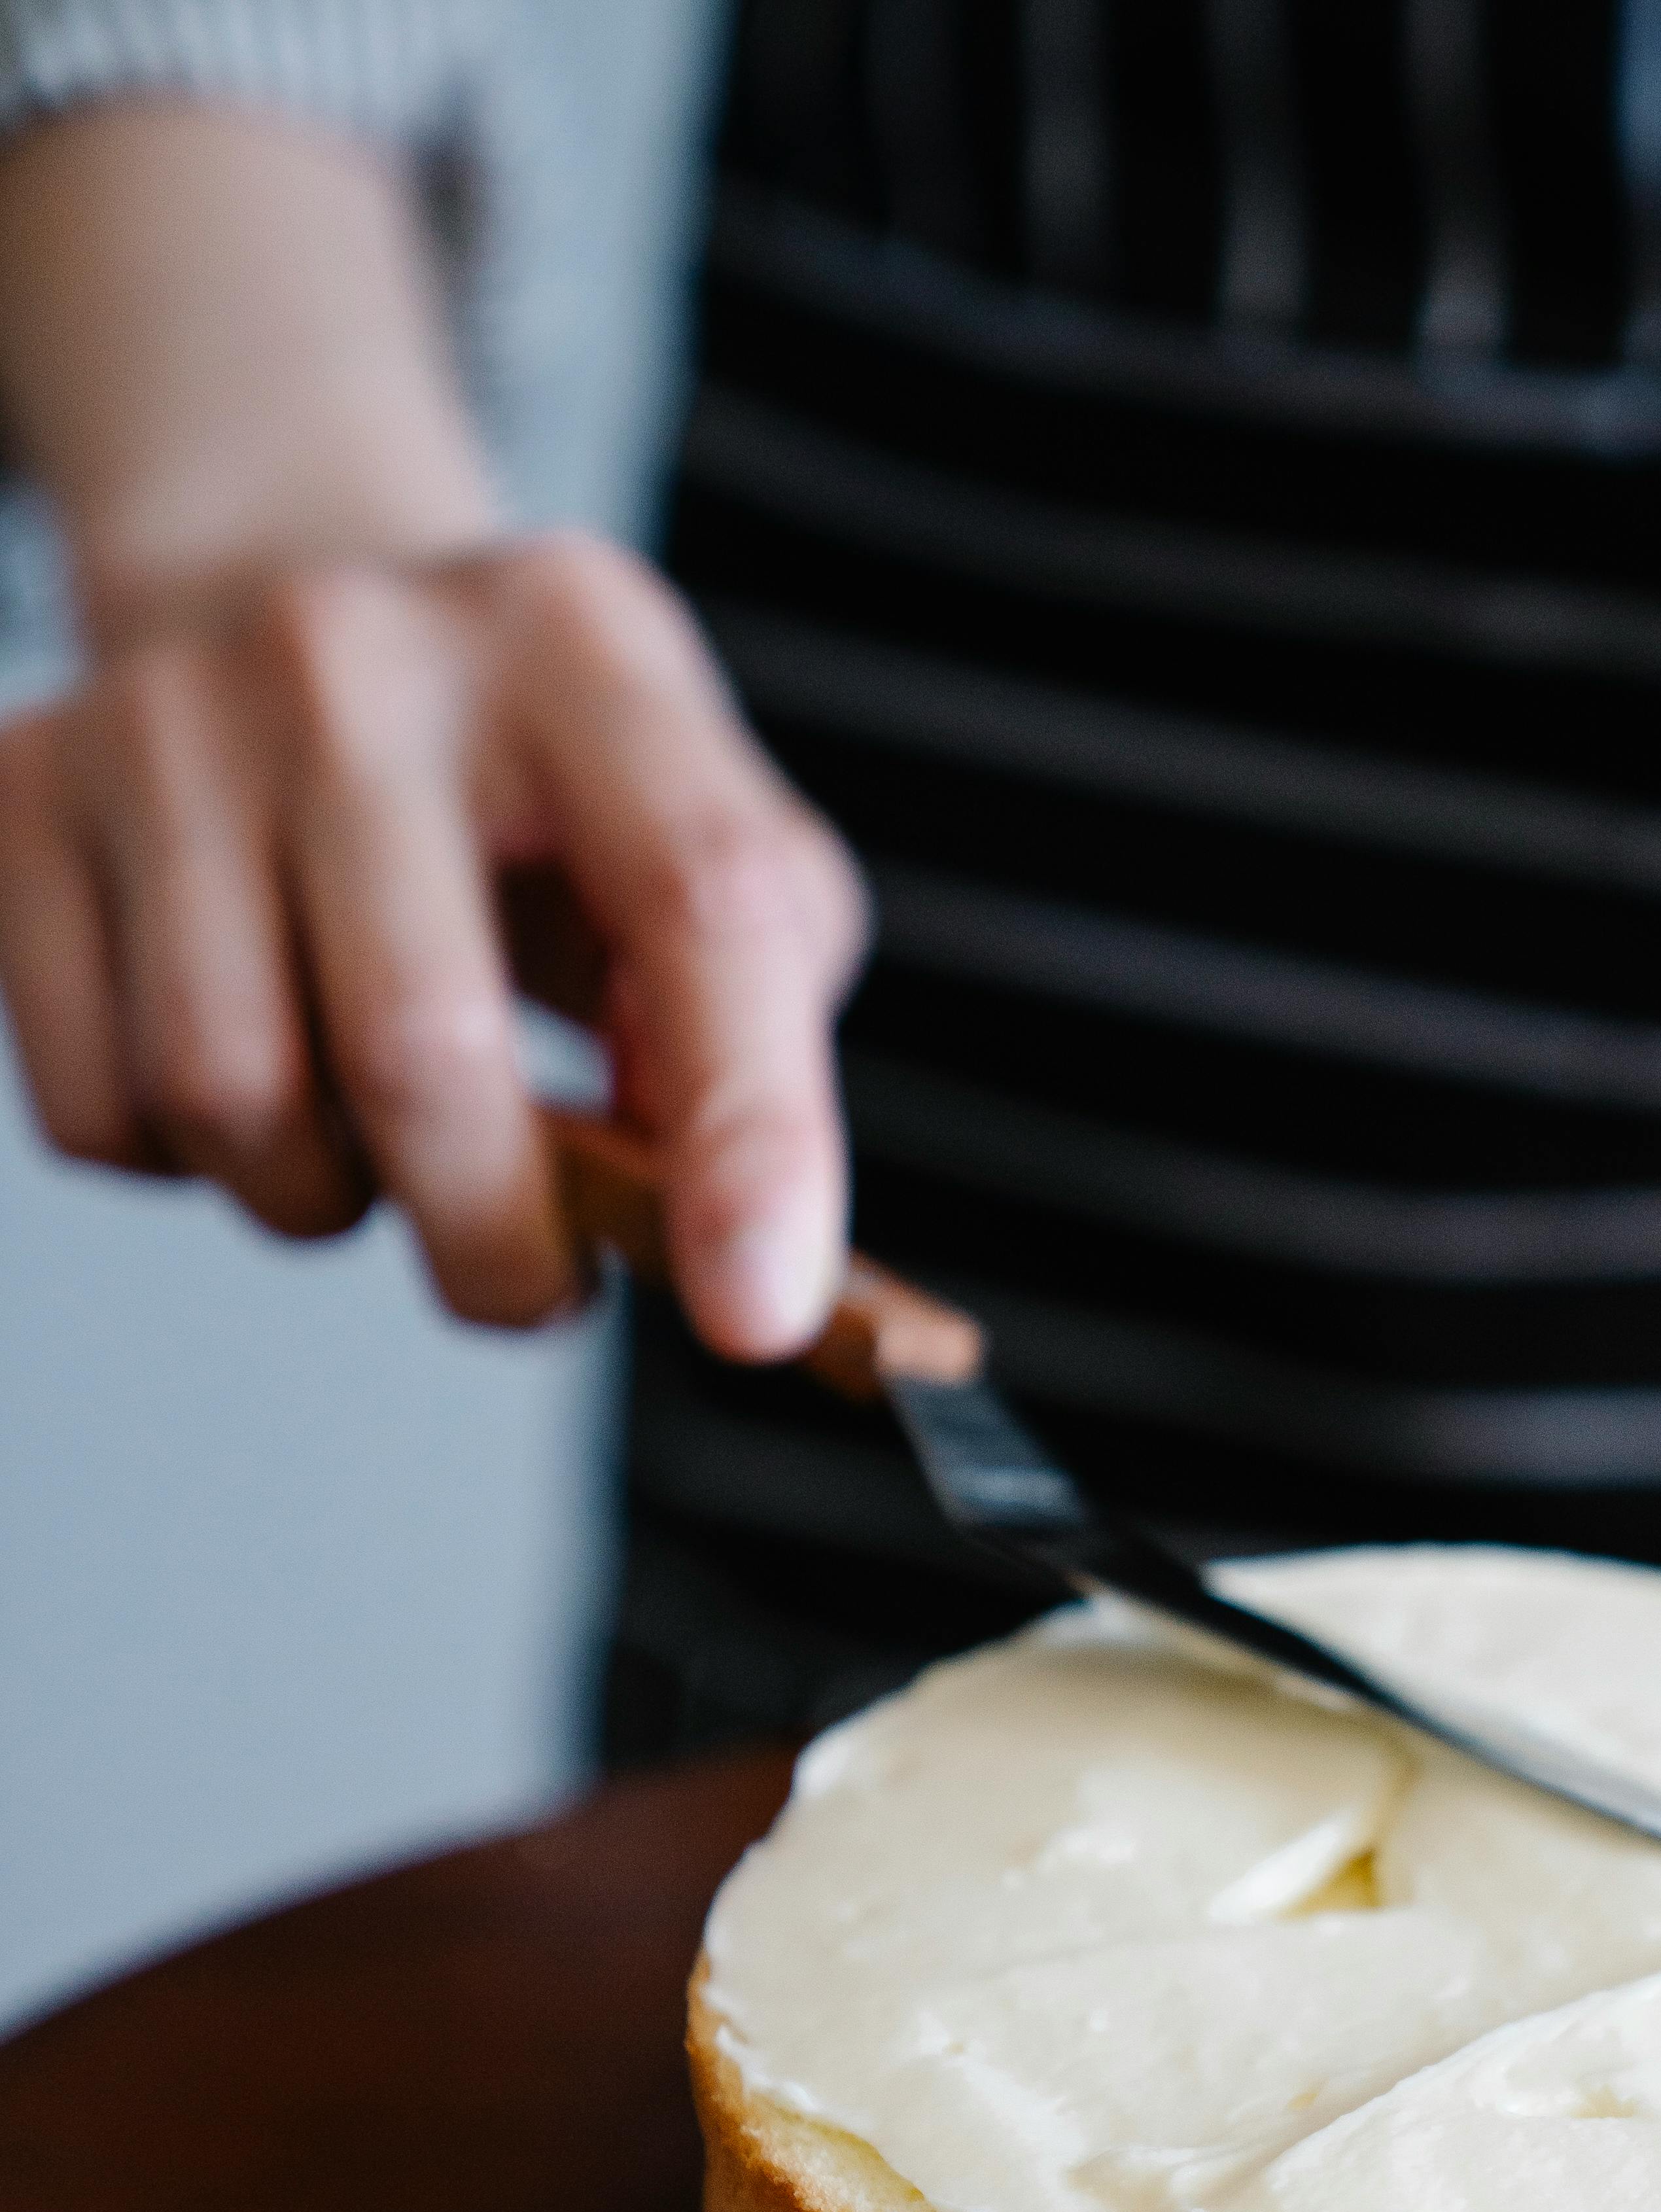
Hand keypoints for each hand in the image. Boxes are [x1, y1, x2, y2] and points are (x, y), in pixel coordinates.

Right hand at [0, 533, 866, 1355]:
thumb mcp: (698, 844)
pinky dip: (192, 1166)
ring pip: (234, 1103)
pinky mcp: (22, 801)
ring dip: (329, 1198)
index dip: (748, 1133)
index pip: (702, 900)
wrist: (293, 623)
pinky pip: (105, 1113)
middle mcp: (355, 655)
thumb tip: (721, 1216)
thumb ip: (758, 1019)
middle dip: (497, 1243)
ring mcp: (163, 719)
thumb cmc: (530, 795)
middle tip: (533, 1276)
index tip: (760, 1313)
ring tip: (378, 1134)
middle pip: (420, 1049)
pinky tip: (258, 1071)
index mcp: (578, 646)